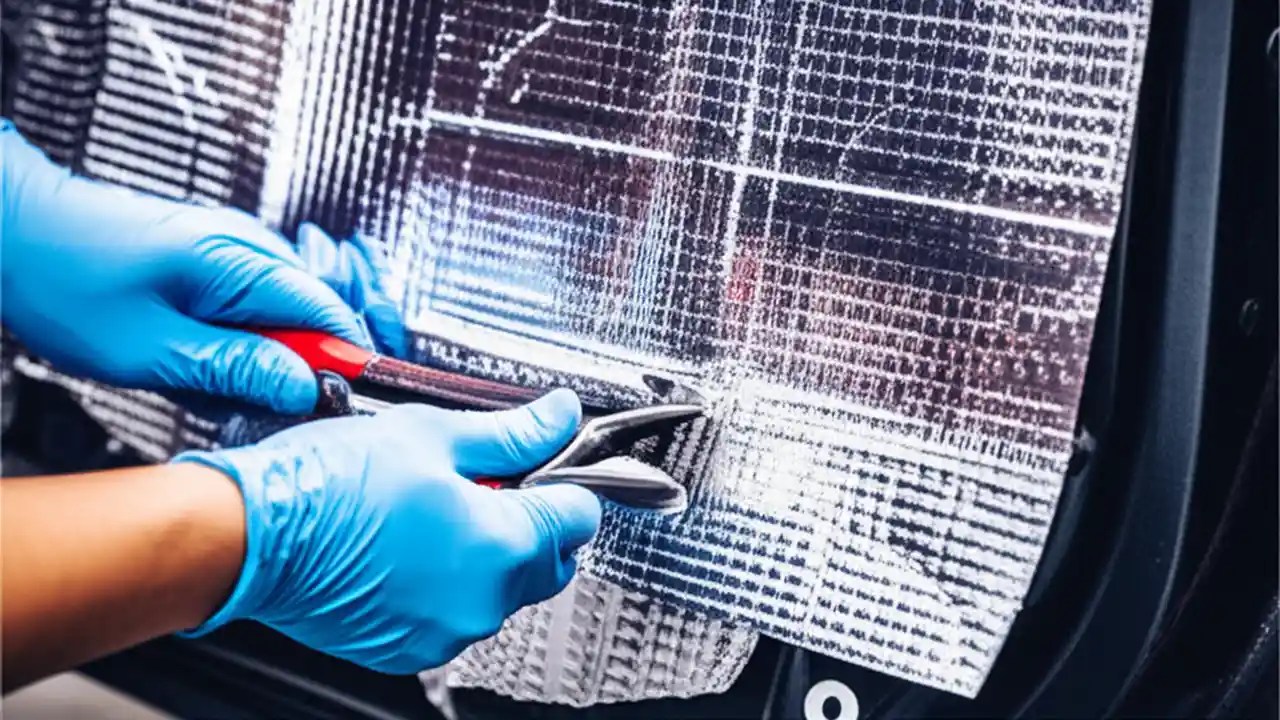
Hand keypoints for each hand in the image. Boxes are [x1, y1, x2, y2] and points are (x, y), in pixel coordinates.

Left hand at [0, 121, 385, 413]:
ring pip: (281, 318)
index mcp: (241, 262)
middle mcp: (249, 247)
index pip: (329, 315)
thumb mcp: (152, 349)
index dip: (342, 365)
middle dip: (292, 368)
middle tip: (243, 401)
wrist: (14, 229)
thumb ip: (237, 369)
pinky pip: (251, 309)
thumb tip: (305, 389)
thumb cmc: (65, 282)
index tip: (331, 406)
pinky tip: (195, 359)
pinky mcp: (215, 259)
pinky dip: (235, 342)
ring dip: (258, 359)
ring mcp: (234, 249)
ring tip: (203, 379)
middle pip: (311, 319)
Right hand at [173, 388, 601, 672]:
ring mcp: (444, 632)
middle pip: (547, 561)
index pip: (578, 517)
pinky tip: (406, 547)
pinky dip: (445, 585)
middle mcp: (482, 601)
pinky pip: (452, 614)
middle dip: (532, 521)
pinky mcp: (407, 649)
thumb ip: (511, 433)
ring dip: (485, 555)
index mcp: (502, 544)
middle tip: (487, 483)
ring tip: (432, 512)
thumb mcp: (433, 436)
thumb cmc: (329, 485)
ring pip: (499, 591)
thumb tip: (558, 417)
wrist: (251, 536)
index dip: (565, 482)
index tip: (544, 466)